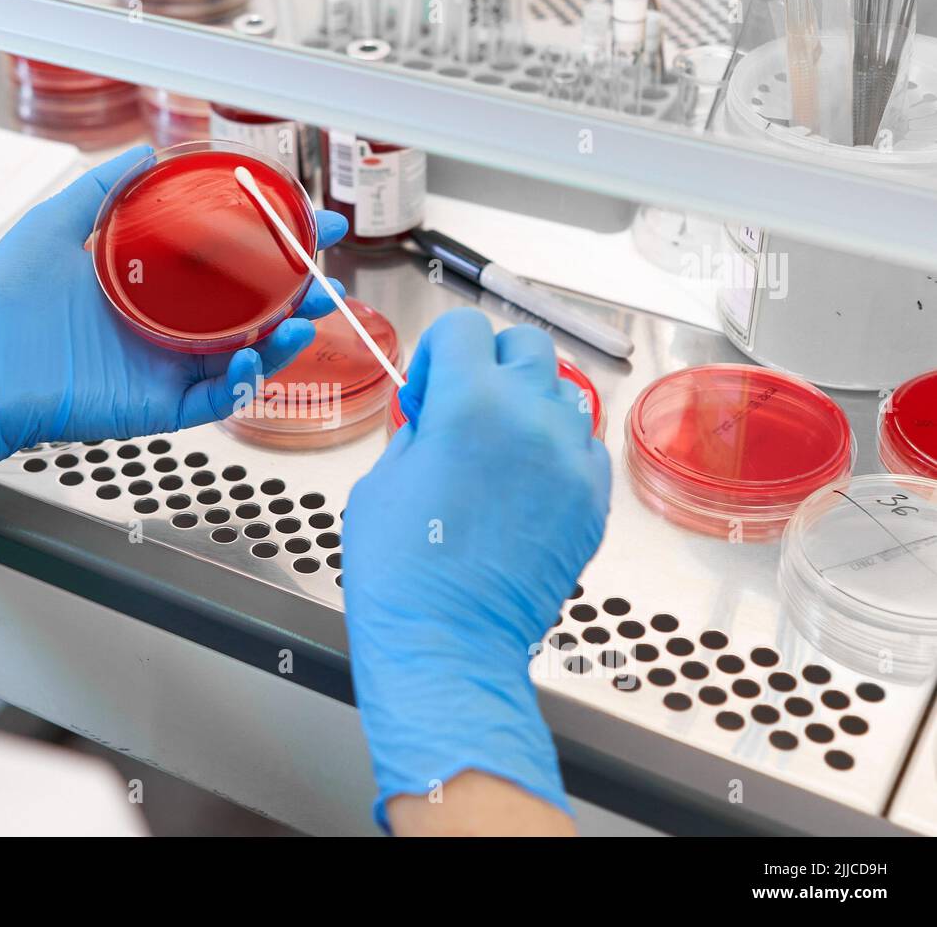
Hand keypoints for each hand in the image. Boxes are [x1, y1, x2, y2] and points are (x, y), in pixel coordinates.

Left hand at [0, 146, 347, 515]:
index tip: (303, 219)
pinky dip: (243, 383)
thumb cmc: (3, 303)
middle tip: (323, 272)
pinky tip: (257, 356)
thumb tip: (144, 152)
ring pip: (243, 359)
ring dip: (283, 340)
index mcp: (149, 287)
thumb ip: (102, 189)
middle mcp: (164, 328)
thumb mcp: (55, 223)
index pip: (224, 264)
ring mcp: (164, 368)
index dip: (268, 244)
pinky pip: (215, 399)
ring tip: (306, 317)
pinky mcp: (157, 406)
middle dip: (294, 294)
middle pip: (248, 313)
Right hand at [341, 310, 610, 829]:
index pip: (464, 328)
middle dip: (489, 365)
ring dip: (527, 403)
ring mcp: (570, 459)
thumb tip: (432, 417)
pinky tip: (524, 483)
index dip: (435, 353)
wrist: (448, 643)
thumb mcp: (380, 482)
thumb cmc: (403, 574)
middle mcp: (530, 419)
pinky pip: (585, 446)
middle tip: (461, 407)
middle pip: (524, 346)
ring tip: (496, 447)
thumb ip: (415, 431)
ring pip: (562, 391)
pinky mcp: (591, 500)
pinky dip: (557, 449)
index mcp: (468, 404)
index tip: (426, 388)